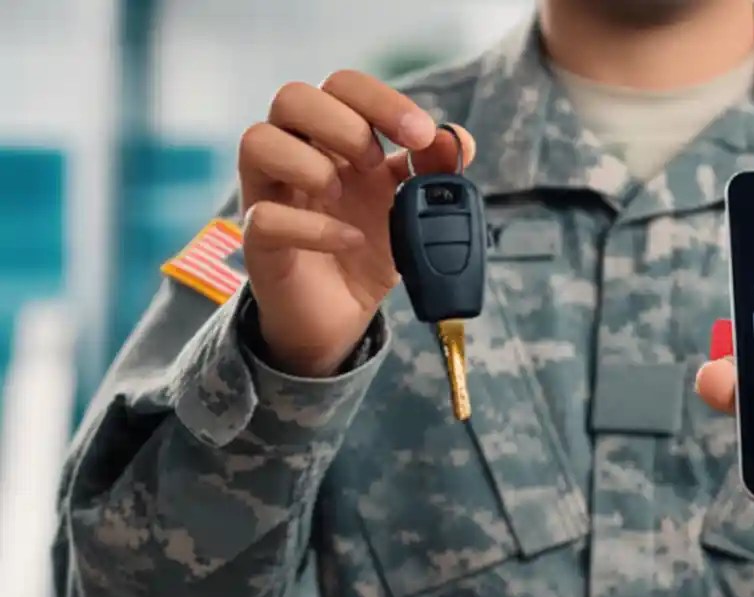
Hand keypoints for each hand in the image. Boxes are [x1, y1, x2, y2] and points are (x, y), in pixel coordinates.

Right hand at [239, 70, 476, 376]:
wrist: (343, 315)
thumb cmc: (366, 250)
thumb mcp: (411, 208)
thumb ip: (432, 171)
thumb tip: (457, 138)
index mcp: (332, 140)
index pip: (340, 85)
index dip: (381, 99)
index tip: (420, 134)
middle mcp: (295, 157)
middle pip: (291, 97)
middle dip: (344, 123)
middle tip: (377, 163)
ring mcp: (270, 195)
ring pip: (257, 140)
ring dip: (311, 162)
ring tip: (344, 194)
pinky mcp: (259, 242)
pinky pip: (265, 216)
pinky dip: (314, 227)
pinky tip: (349, 241)